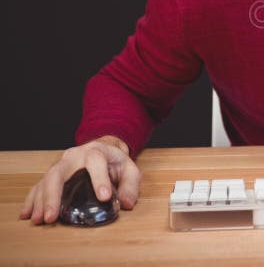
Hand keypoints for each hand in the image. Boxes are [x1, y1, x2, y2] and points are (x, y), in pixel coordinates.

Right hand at [19, 135, 140, 224]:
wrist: (102, 149)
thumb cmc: (115, 162)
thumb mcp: (129, 169)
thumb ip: (131, 185)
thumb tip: (128, 204)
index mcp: (96, 152)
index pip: (96, 161)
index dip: (99, 178)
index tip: (103, 197)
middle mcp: (74, 156)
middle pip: (59, 173)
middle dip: (53, 196)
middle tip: (52, 217)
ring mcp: (61, 165)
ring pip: (46, 180)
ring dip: (40, 201)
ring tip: (40, 220)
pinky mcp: (53, 174)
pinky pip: (38, 186)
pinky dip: (32, 200)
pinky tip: (27, 214)